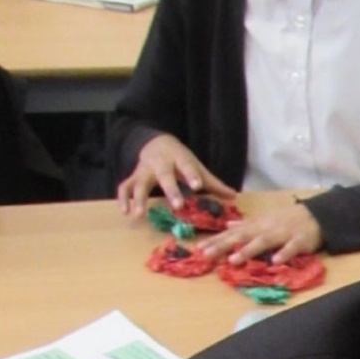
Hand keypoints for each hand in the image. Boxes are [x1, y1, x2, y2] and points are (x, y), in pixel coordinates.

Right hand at [117, 134, 237, 217]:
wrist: (157, 143)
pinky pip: (125, 187)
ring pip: (140, 183)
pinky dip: (124, 199)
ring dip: (138, 198)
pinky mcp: (134, 176)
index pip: (187, 166)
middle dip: (170, 190)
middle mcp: (161, 164)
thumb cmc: (181, 160)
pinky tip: (126, 212)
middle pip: (164, 176)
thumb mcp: (197, 168)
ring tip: (138, 215)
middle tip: (177, 206)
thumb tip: (234, 196)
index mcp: (179, 159)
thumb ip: (214, 184)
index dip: (192, 176)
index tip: (197, 186)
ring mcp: (145, 170)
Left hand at [198, 199, 323, 264]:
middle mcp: (266, 228)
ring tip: (233, 260)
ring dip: (248, 250)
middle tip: (206, 254)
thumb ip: (247, 223)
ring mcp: (283, 234)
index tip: (198, 248)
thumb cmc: (289, 219)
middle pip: (242, 236)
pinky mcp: (300, 240)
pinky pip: (291, 248)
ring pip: (263, 242)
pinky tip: (275, 261)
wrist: (317, 215)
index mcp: (257, 224)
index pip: (233, 232)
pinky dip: (284, 253)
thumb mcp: (266, 218)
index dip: (216, 240)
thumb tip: (228, 224)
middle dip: (223, 245)